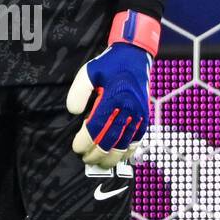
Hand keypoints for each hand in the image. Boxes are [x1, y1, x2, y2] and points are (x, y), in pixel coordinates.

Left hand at [66, 11, 158, 168]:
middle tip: (86, 159)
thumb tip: (74, 113)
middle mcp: (128, 108)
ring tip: (100, 163)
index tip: (77, 148)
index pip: (96, 127)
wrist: (134, 57)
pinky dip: (129, 152)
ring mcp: (138, 114)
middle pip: (110, 140)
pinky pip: (138, 140)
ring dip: (111, 158)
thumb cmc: (109, 65)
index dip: (85, 141)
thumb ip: (78, 92)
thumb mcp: (88, 72)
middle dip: (96, 154)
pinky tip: (119, 158)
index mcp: (114, 97)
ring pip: (125, 144)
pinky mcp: (145, 117)